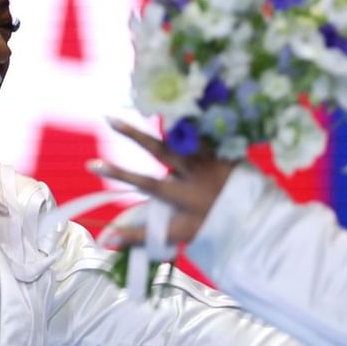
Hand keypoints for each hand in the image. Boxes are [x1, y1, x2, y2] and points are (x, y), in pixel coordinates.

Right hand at [89, 119, 235, 246]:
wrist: (254, 220)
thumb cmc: (210, 227)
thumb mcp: (178, 234)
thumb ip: (142, 236)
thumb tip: (108, 239)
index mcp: (182, 196)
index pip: (145, 183)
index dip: (118, 174)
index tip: (92, 164)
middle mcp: (194, 175)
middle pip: (159, 151)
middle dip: (133, 134)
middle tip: (109, 119)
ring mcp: (211, 160)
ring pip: (184, 135)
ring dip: (163, 121)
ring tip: (145, 105)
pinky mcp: (226, 151)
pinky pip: (206, 132)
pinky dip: (190, 121)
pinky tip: (178, 105)